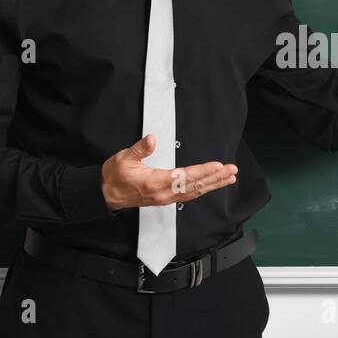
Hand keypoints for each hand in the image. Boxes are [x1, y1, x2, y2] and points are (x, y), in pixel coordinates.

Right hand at [99, 133, 237, 210]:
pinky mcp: (166, 198)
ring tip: (229, 178)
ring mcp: (166, 198)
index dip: (203, 172)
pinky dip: (203, 189)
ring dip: (213, 185)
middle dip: (215, 178)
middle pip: (195, 186)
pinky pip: (189, 195)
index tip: (218, 166)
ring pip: (195, 192)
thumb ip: (140, 149)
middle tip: (232, 171)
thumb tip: (151, 138)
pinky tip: (211, 185)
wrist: (105, 194)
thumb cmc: (114, 177)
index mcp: (156, 183)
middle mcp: (165, 193)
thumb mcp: (123, 158)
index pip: (185, 177)